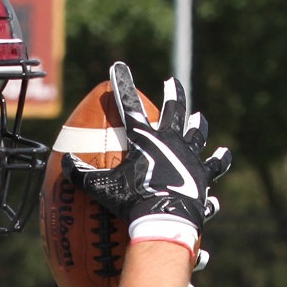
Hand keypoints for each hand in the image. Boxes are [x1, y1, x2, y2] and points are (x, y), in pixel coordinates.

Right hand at [63, 62, 232, 252]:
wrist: (164, 219)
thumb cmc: (131, 202)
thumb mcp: (100, 188)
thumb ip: (81, 174)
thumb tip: (64, 162)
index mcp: (146, 140)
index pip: (130, 106)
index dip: (122, 85)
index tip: (118, 66)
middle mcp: (172, 142)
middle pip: (174, 112)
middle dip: (172, 95)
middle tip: (171, 83)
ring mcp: (191, 157)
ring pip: (197, 134)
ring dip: (197, 124)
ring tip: (199, 117)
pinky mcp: (204, 176)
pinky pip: (214, 165)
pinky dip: (218, 160)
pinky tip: (223, 153)